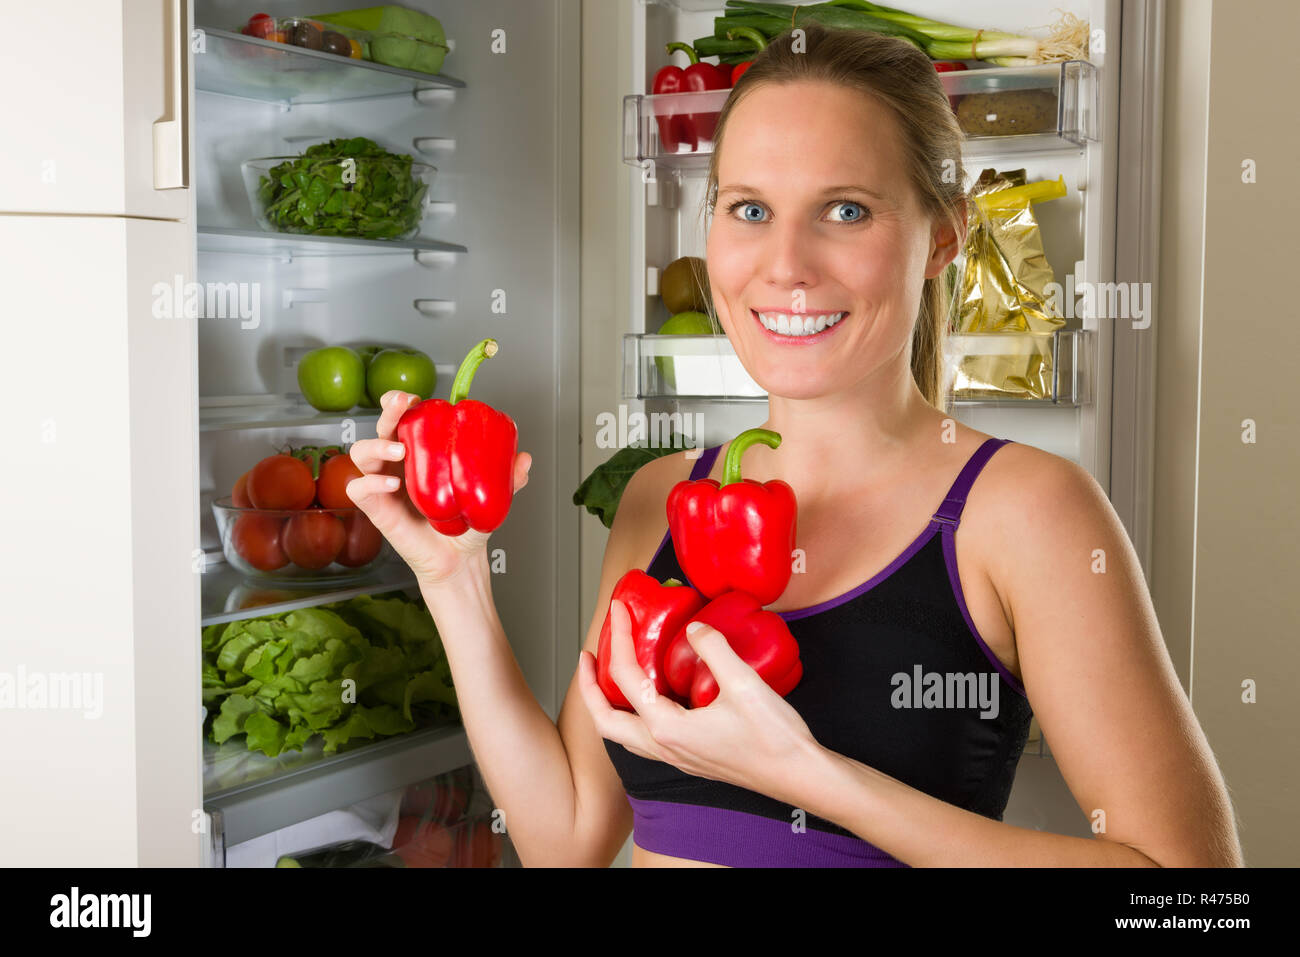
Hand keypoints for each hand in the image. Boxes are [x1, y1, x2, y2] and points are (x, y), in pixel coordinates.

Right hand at [346, 390, 531, 585]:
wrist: (459, 559)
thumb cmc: (468, 525)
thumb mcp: (492, 498)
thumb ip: (508, 478)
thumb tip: (525, 459)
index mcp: (421, 454)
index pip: (405, 420)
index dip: (402, 404)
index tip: (415, 398)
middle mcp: (398, 465)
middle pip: (381, 428)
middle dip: (388, 411)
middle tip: (403, 406)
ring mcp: (384, 485)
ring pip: (361, 453)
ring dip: (377, 445)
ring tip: (400, 450)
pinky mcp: (376, 509)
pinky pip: (359, 489)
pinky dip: (370, 482)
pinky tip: (391, 484)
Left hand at [578, 598, 819, 802]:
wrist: (800, 777)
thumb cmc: (775, 739)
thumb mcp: (744, 684)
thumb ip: (713, 650)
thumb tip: (694, 628)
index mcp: (667, 728)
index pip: (626, 677)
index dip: (617, 637)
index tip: (618, 610)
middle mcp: (664, 747)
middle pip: (605, 721)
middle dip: (588, 688)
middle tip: (587, 656)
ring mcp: (676, 757)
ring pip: (623, 735)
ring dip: (609, 705)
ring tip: (612, 675)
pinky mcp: (690, 759)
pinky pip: (646, 738)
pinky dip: (635, 714)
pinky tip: (655, 695)